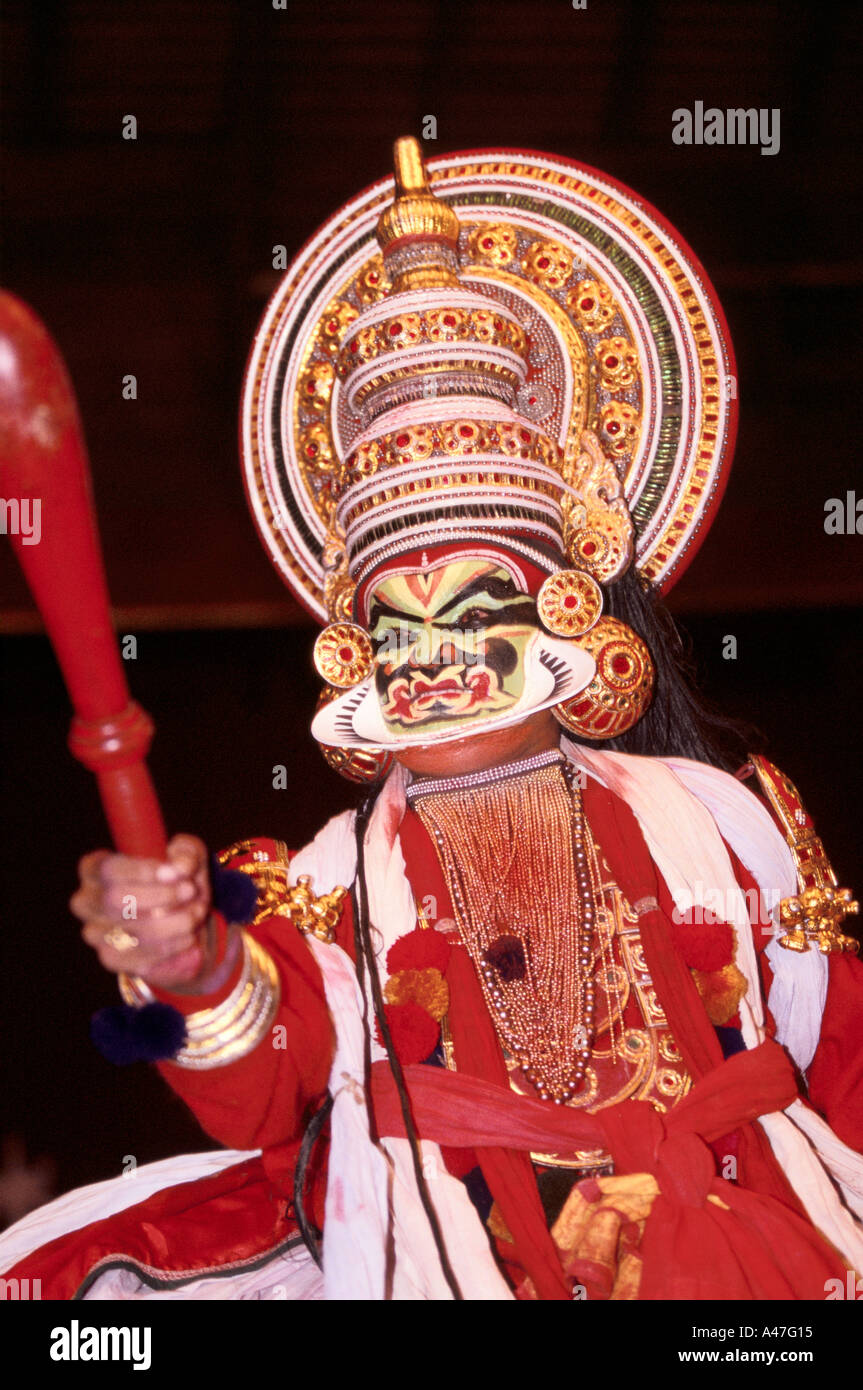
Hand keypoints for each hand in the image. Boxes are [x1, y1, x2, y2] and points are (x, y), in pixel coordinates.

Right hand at [71, 834, 214, 990]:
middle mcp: (86, 901)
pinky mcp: (111, 959)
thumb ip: (187, 853)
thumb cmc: (177, 880)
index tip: (175, 873)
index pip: (109, 869)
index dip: (143, 871)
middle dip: (162, 896)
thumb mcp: (187, 856)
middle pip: (117, 900)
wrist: (183, 922)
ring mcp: (94, 933)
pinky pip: (143, 956)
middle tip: (190, 890)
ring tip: (197, 912)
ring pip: (135, 931)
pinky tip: (189, 935)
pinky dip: (173, 946)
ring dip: (176, 922)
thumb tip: (181, 867)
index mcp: (95, 868)